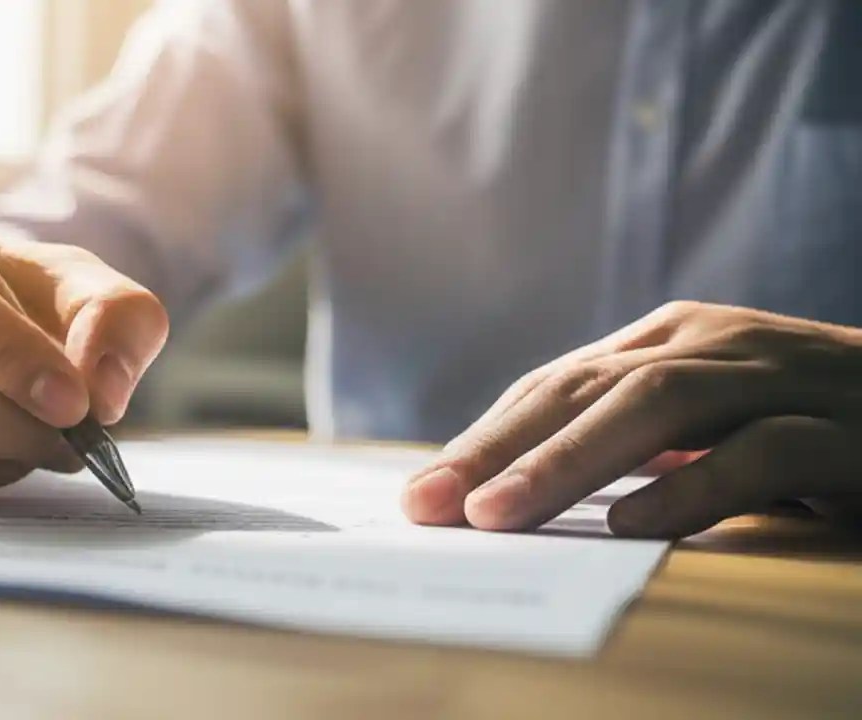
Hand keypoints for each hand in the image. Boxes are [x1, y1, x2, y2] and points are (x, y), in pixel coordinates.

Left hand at [402, 301, 861, 536]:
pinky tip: (633, 527)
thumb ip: (631, 439)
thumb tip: (516, 489)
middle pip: (587, 388)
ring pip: (658, 406)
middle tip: (429, 504)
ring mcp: (784, 378)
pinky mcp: (850, 432)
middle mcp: (719, 344)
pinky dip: (693, 488)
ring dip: (568, 462)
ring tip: (497, 514)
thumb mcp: (707, 421)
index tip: (422, 492)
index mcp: (676, 337)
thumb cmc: (810, 424)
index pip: (558, 384)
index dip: (486, 437)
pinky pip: (762, 453)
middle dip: (498, 448)